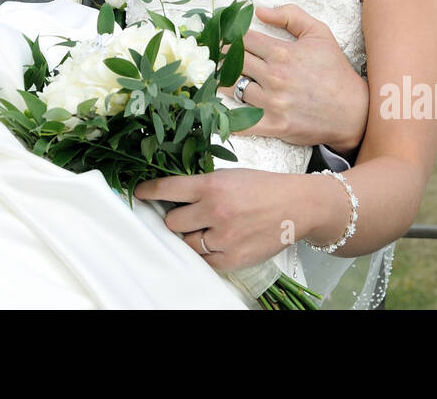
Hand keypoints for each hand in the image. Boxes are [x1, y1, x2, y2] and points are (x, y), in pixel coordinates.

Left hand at [134, 169, 337, 270]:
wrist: (297, 206)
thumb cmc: (263, 188)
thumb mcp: (230, 176)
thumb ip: (202, 186)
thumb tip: (173, 197)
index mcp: (211, 185)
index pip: (167, 188)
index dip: (148, 191)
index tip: (138, 193)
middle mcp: (214, 210)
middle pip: (172, 222)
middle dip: (177, 218)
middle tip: (189, 215)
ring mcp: (222, 237)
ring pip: (187, 243)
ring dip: (191, 236)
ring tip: (208, 228)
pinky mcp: (231, 258)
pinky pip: (204, 259)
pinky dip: (207, 251)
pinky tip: (217, 241)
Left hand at [220, 4, 368, 157]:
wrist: (353, 110)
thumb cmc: (334, 70)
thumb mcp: (319, 33)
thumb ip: (290, 15)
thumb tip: (259, 9)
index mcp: (282, 52)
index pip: (242, 40)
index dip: (229, 36)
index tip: (222, 37)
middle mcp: (274, 77)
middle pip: (233, 62)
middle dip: (222, 56)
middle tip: (214, 55)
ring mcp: (273, 102)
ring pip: (232, 88)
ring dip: (223, 81)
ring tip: (218, 76)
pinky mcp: (274, 125)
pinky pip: (241, 122)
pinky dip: (227, 118)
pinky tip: (219, 110)